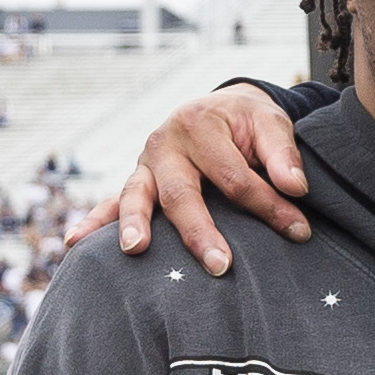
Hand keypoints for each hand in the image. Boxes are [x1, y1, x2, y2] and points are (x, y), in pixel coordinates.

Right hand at [66, 86, 313, 272]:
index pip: (235, 177)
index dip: (269, 206)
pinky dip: (94, 222)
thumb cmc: (248, 122)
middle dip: (201, 231)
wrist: (220, 108)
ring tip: (136, 250)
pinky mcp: (138, 181)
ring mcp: (145, 164)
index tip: (299, 232)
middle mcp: (165, 144)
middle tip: (222, 266)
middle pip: (182, 192)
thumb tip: (296, 187)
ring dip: (135, 224)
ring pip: (138, 196)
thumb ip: (283, 154)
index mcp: (199, 126)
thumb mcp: (271, 124)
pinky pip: (112, 202)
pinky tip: (75, 243)